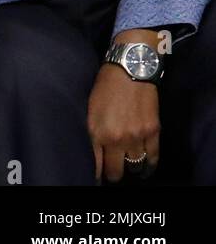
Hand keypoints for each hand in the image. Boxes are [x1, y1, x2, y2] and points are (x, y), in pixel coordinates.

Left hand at [87, 63, 160, 182]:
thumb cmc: (105, 86)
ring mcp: (137, 136)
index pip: (96, 164)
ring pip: (134, 166)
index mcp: (97, 132)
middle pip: (115, 171)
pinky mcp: (154, 131)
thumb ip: (92, 132)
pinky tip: (144, 167)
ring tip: (127, 166)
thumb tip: (92, 151)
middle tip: (112, 170)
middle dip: (113, 173)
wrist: (130, 69)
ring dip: (130, 168)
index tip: (97, 174)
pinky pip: (153, 157)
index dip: (96, 173)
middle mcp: (116, 138)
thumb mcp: (89, 109)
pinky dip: (148, 164)